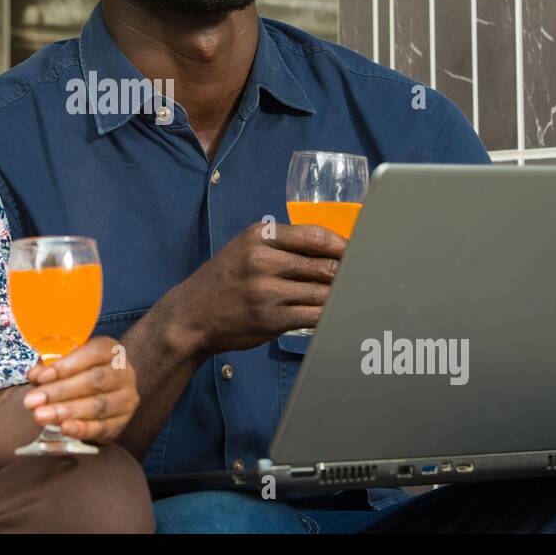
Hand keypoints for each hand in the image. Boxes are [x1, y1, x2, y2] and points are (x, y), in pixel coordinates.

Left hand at [22, 336, 137, 443]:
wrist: (105, 393)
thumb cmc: (81, 372)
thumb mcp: (67, 362)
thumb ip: (50, 367)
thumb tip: (35, 375)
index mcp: (111, 350)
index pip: (93, 353)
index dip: (66, 365)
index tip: (40, 377)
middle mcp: (124, 372)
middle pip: (94, 381)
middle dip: (59, 391)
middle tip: (32, 401)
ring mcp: (126, 399)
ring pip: (98, 406)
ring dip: (66, 411)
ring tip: (40, 415)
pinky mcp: (122, 422)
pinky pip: (103, 427)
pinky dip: (81, 428)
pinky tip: (63, 427)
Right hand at [153, 220, 345, 357]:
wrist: (191, 315)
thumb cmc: (225, 281)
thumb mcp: (245, 249)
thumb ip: (282, 246)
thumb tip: (331, 251)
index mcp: (260, 237)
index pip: (315, 235)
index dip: (343, 245)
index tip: (359, 251)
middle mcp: (263, 260)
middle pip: (324, 264)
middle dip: (348, 272)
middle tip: (364, 277)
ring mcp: (267, 291)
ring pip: (322, 292)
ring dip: (340, 296)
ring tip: (354, 297)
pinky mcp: (271, 319)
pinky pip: (313, 316)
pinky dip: (328, 316)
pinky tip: (335, 315)